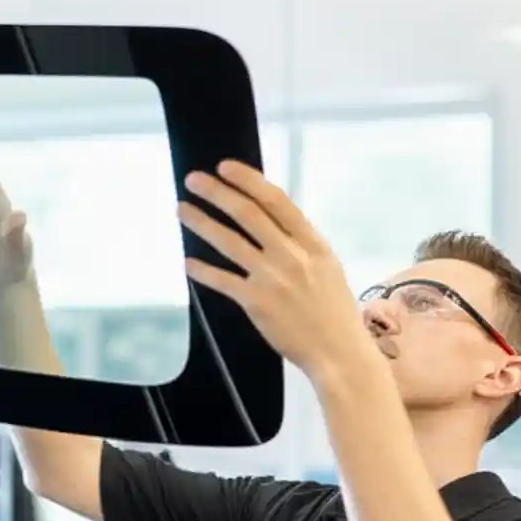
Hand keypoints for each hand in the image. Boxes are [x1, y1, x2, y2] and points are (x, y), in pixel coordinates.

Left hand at [176, 160, 377, 382]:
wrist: (339, 353)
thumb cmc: (334, 312)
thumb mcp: (327, 268)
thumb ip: (300, 245)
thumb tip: (271, 223)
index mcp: (312, 244)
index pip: (277, 201)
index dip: (249, 181)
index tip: (225, 167)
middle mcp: (292, 255)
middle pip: (248, 214)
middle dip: (218, 193)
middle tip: (193, 179)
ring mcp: (273, 278)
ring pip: (230, 242)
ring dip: (202, 223)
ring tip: (181, 209)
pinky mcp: (257, 303)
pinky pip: (223, 280)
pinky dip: (202, 271)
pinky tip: (187, 263)